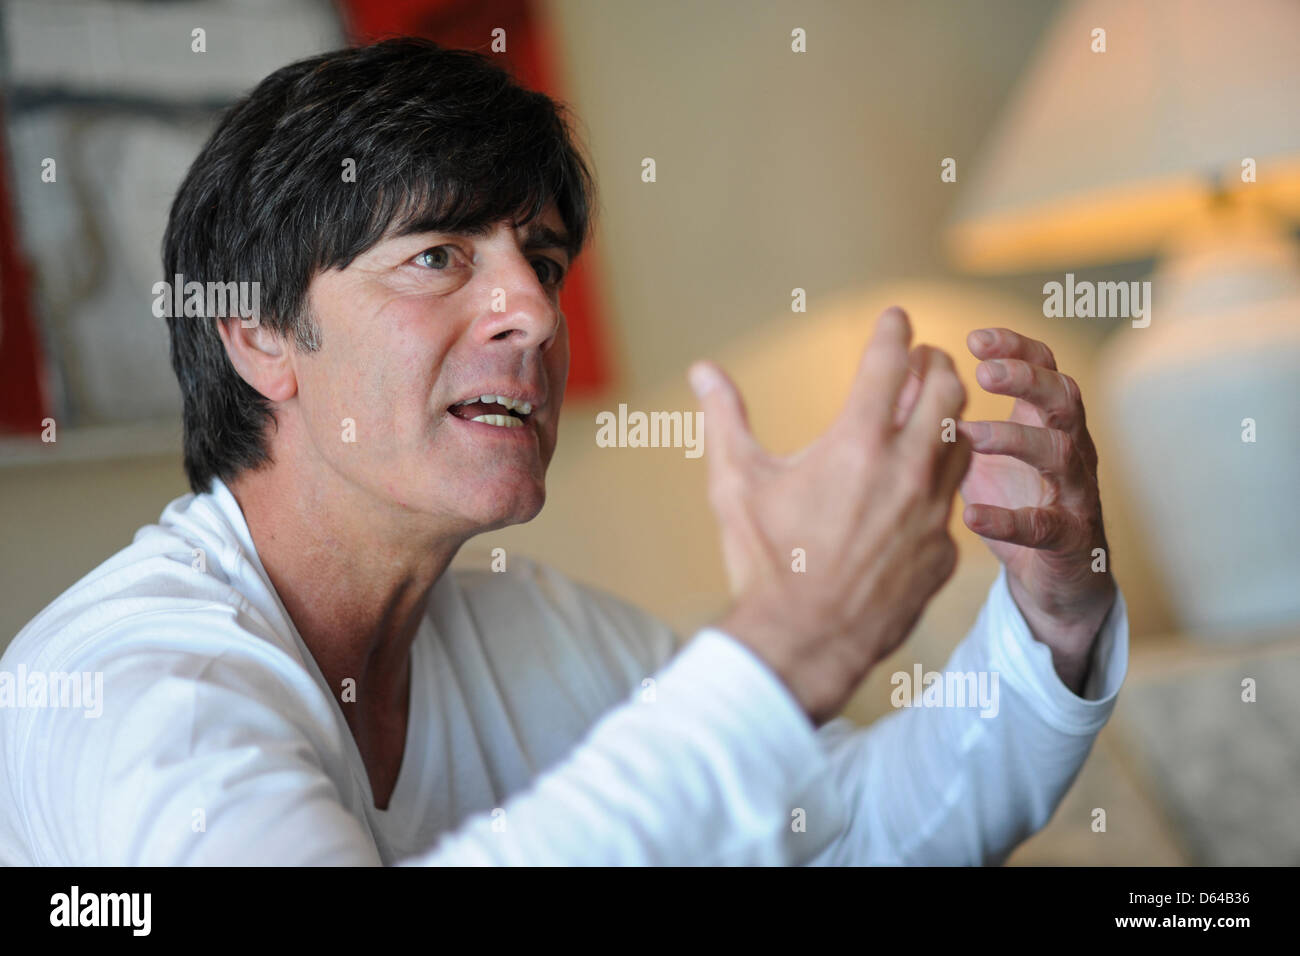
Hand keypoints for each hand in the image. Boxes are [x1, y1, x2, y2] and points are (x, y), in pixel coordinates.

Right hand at [690, 307, 970, 726]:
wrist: (804, 641)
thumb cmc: (765, 560)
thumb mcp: (735, 484)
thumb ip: (724, 418)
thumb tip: (702, 370)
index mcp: (856, 443)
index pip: (890, 362)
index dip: (894, 330)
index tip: (895, 317)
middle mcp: (906, 469)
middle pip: (948, 391)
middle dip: (937, 365)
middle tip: (924, 359)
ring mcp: (933, 512)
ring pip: (963, 444)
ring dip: (950, 420)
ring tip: (932, 414)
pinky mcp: (942, 551)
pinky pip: (952, 504)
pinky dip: (939, 485)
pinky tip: (919, 490)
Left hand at [957, 327, 1116, 692]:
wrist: (1055, 580)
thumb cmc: (1012, 503)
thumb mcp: (979, 456)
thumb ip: (949, 422)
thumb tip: (897, 383)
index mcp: (1047, 422)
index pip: (1045, 366)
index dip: (1017, 347)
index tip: (974, 338)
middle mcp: (1070, 448)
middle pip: (1064, 397)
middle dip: (1027, 379)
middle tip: (984, 373)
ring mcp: (1076, 493)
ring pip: (1062, 453)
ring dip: (1016, 438)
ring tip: (971, 434)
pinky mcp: (1069, 540)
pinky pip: (1045, 525)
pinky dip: (1009, 519)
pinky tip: (972, 515)